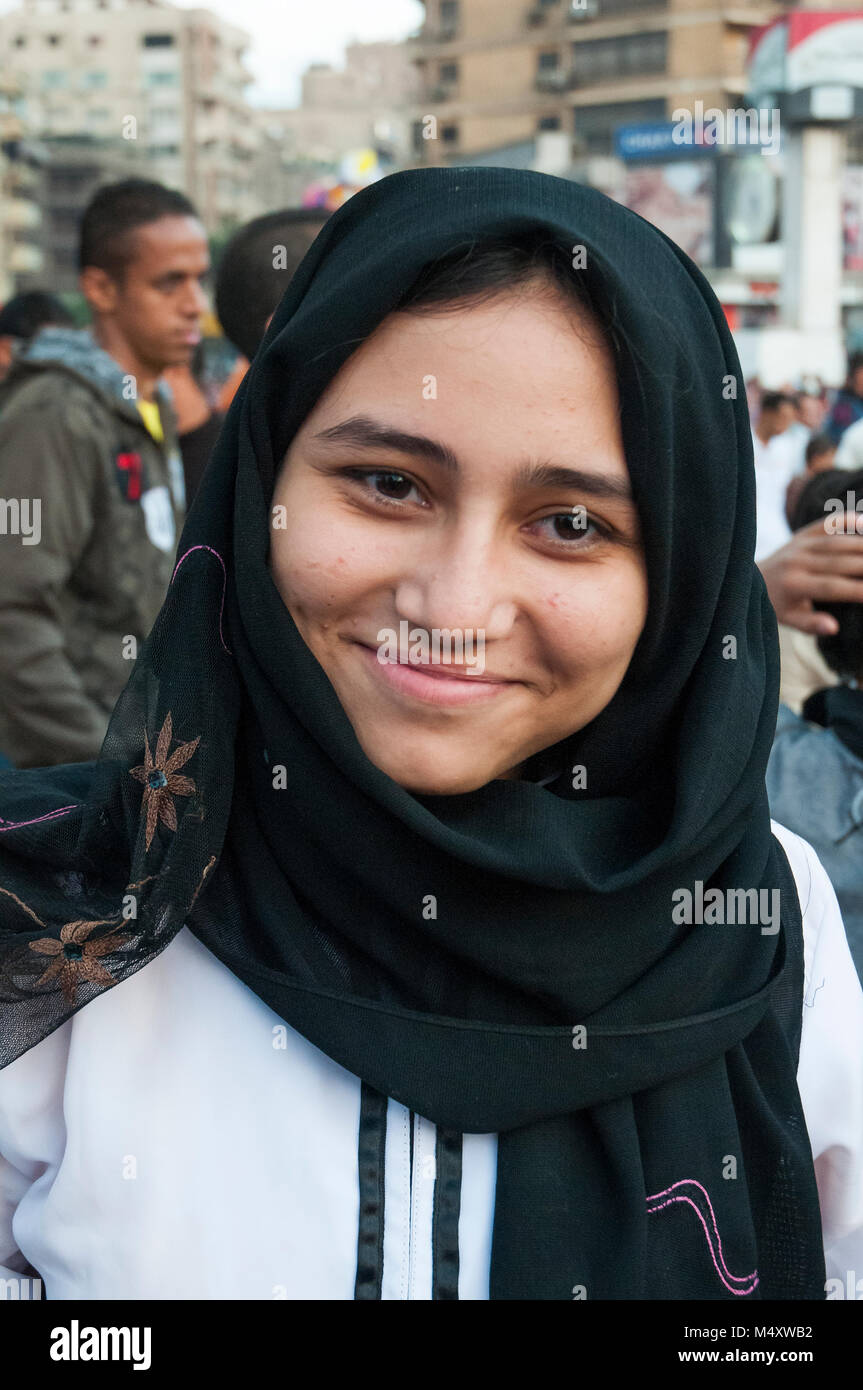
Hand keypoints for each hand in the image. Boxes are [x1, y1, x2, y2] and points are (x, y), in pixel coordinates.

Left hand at [757, 513, 862, 635]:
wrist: (749, 577)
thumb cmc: (775, 604)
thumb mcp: (788, 619)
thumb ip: (811, 624)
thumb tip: (834, 628)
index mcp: (794, 585)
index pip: (833, 587)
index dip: (859, 590)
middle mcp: (797, 562)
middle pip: (841, 562)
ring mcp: (799, 544)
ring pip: (838, 541)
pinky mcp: (802, 533)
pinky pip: (827, 523)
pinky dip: (848, 519)